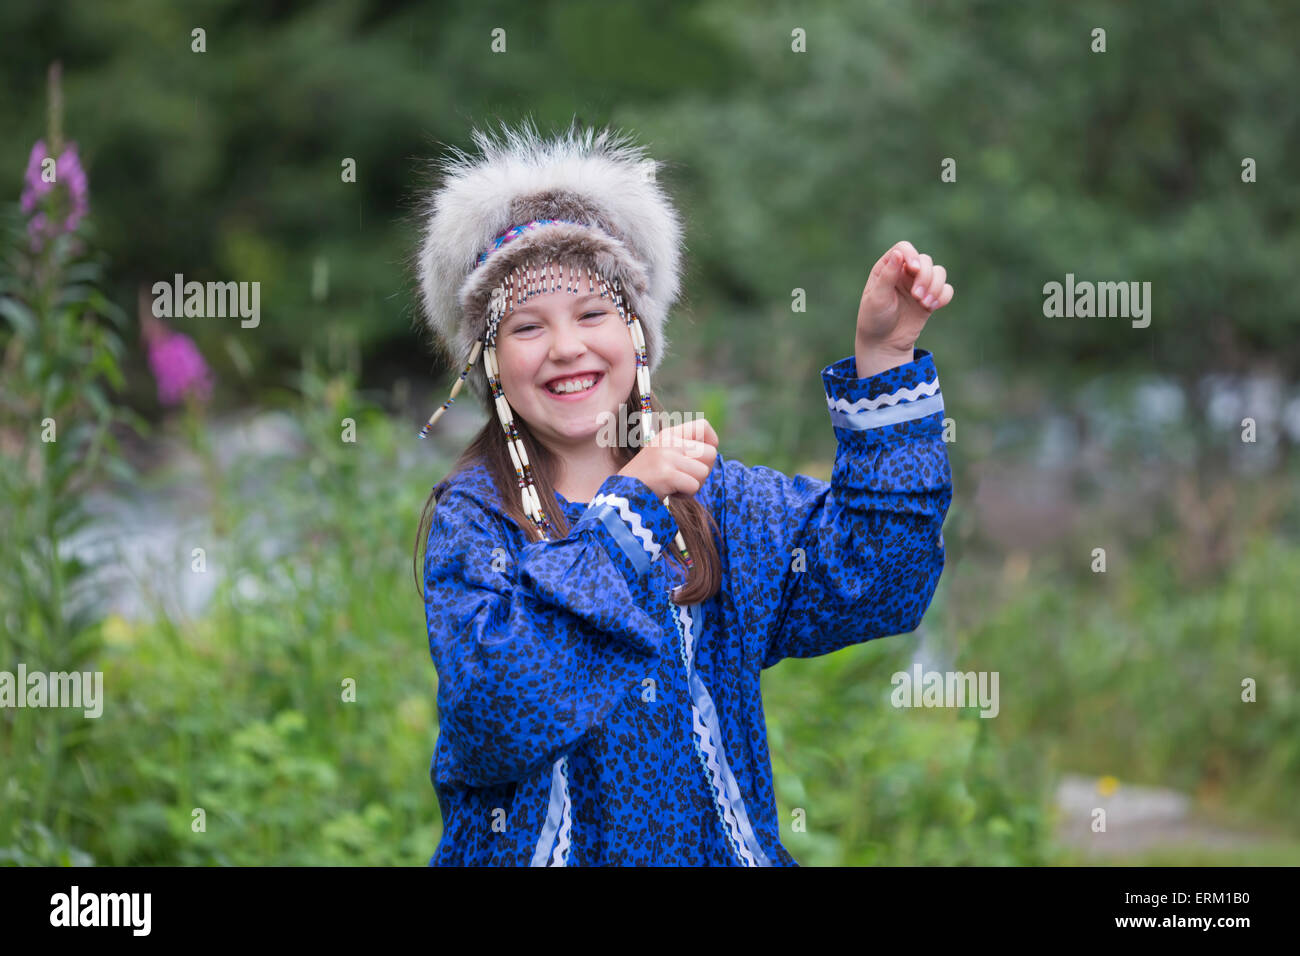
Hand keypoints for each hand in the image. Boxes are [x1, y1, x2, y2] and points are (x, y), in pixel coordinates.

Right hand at [618, 418, 718, 499]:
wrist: (623, 494)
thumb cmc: (649, 478)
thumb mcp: (664, 455)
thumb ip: (685, 450)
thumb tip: (712, 451)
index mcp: (670, 434)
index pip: (703, 426)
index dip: (711, 442)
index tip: (702, 458)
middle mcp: (669, 441)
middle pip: (710, 453)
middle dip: (703, 471)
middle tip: (685, 478)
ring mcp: (667, 456)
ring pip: (704, 472)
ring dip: (693, 485)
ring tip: (675, 486)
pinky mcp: (666, 474)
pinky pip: (693, 486)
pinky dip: (685, 495)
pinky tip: (670, 492)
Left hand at [856, 240, 954, 356]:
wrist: (883, 343)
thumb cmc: (874, 319)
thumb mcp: (876, 298)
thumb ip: (887, 276)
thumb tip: (899, 254)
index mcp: (888, 267)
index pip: (905, 248)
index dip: (912, 255)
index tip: (913, 270)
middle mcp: (905, 272)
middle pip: (925, 260)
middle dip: (925, 277)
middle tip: (916, 296)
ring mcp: (919, 285)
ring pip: (939, 272)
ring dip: (935, 287)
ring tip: (924, 303)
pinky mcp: (930, 298)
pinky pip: (946, 289)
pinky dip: (943, 297)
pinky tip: (931, 307)